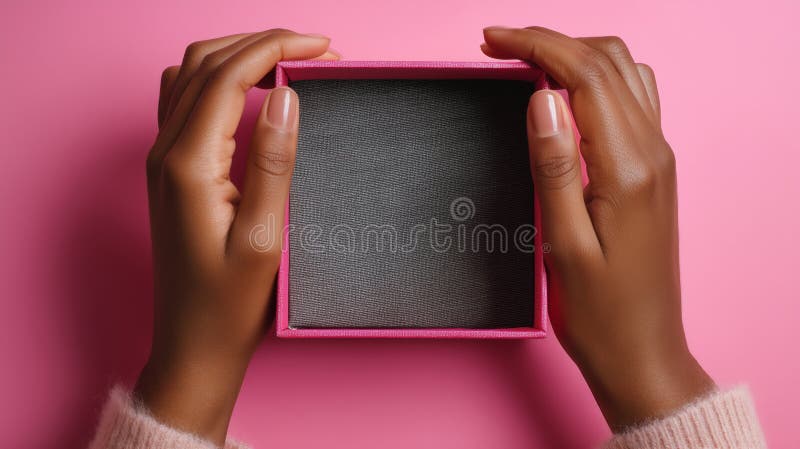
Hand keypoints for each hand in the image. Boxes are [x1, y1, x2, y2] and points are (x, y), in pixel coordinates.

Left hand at [135, 29, 337, 444]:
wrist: (193, 344)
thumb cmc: (229, 303)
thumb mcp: (264, 238)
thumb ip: (272, 162)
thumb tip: (288, 97)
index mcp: (189, 164)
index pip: (230, 76)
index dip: (276, 48)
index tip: (323, 47)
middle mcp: (166, 152)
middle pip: (207, 63)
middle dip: (262, 43)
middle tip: (316, 49)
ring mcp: (161, 160)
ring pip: (191, 75)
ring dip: (238, 54)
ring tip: (287, 58)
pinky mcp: (169, 171)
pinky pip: (185, 101)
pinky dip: (219, 78)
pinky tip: (249, 90)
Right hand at [481, 27, 714, 429]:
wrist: (643, 351)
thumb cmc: (601, 312)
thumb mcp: (565, 244)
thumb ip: (556, 166)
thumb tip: (542, 98)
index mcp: (628, 167)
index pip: (584, 76)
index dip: (536, 45)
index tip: (492, 41)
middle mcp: (653, 152)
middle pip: (607, 61)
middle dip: (550, 40)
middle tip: (498, 45)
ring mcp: (658, 159)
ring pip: (624, 72)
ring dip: (576, 52)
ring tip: (527, 59)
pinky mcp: (653, 170)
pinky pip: (633, 99)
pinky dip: (596, 77)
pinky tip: (567, 92)